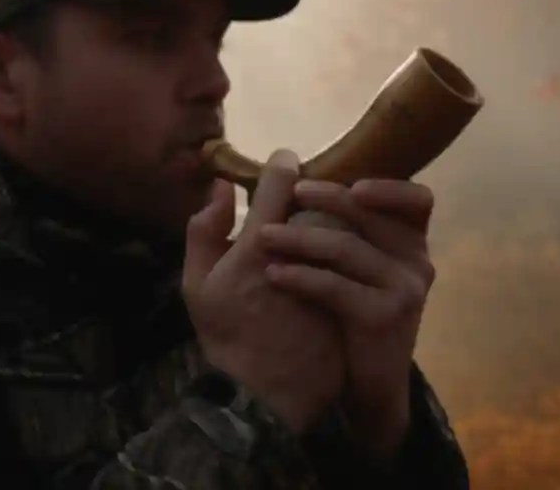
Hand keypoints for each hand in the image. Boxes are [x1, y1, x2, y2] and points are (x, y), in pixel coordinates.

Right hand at [182, 150, 346, 434]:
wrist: (272, 398)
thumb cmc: (229, 342)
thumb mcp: (198, 288)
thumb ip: (204, 232)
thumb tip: (221, 188)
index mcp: (257, 247)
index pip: (279, 184)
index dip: (283, 165)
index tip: (285, 161)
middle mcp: (303, 255)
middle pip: (319, 198)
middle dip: (315, 190)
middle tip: (307, 190)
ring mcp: (335, 274)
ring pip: (344, 224)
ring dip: (337, 218)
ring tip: (327, 223)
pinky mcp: (358, 293)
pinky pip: (361, 256)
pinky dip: (355, 249)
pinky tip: (345, 258)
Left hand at [259, 178, 435, 460]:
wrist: (367, 384)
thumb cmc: (355, 318)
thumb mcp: (356, 270)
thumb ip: (342, 225)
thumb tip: (299, 175)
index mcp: (411, 243)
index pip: (419, 201)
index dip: (389, 188)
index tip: (352, 185)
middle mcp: (416, 262)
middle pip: (371, 216)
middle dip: (327, 199)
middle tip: (290, 194)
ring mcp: (403, 290)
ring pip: (346, 247)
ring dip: (298, 238)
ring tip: (263, 237)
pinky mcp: (383, 317)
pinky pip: (335, 286)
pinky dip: (300, 277)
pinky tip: (274, 274)